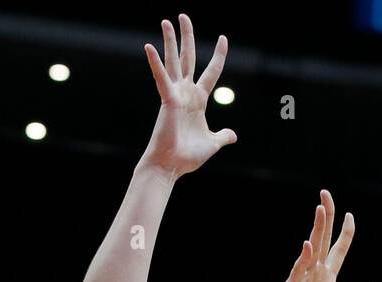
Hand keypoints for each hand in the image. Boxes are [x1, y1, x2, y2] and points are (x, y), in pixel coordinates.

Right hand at [139, 15, 235, 178]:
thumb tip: (233, 135)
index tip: (223, 38)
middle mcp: (186, 93)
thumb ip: (222, 136)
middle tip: (183, 16)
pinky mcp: (167, 99)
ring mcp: (176, 94)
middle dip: (187, 37)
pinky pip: (161, 77)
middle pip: (189, 58)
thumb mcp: (212, 144)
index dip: (218, 56)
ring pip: (174, 61)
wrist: (171, 166)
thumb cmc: (187, 156)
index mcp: (198, 101)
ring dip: (170, 40)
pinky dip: (155, 63)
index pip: (211, 72)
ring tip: (167, 20)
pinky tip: (149, 46)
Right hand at [256, 191, 357, 281]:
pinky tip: (308, 244)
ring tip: (320, 208)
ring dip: (316, 229)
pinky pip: (298, 273)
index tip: (350, 216)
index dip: (345, 235)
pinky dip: (303, 259)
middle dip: (326, 218)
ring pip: (311, 251)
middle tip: (326, 194)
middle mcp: (313, 278)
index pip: (337, 254)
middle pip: (322, 243)